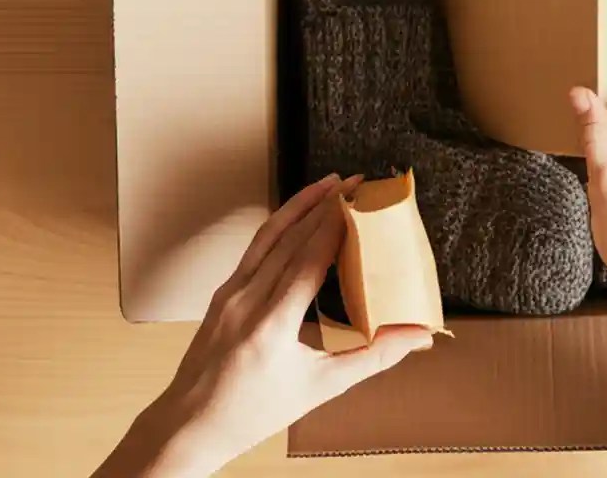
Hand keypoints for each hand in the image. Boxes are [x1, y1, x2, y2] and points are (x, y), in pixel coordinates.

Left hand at [94, 174, 432, 477]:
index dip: (336, 225)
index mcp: (271, 325)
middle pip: (291, 239)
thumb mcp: (320, 388)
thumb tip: (415, 336)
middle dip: (325, 206)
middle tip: (356, 183)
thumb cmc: (252, 412)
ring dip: (299, 206)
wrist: (191, 424)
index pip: (309, 260)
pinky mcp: (223, 294)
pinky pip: (254, 250)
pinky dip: (278, 227)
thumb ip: (372, 357)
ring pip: (268, 237)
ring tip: (328, 184)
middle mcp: (246, 301)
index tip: (360, 200)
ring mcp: (230, 293)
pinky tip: (296, 216)